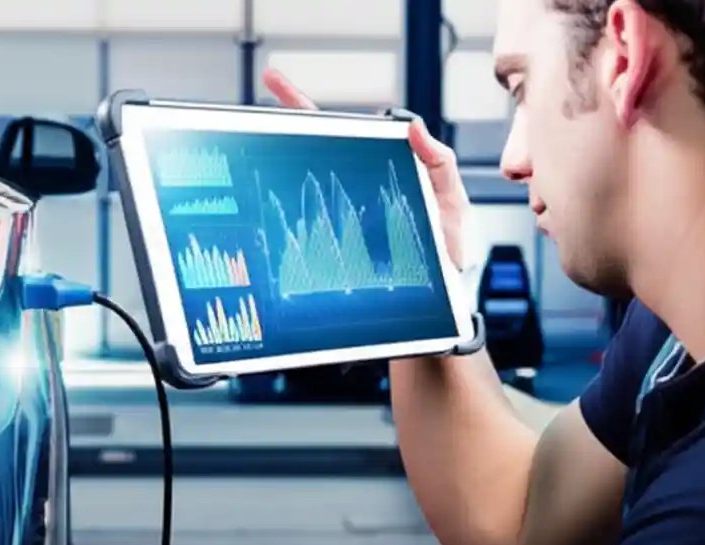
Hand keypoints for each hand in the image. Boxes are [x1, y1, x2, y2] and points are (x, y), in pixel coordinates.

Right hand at [260, 68, 472, 273]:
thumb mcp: (450, 200)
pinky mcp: (329, 255)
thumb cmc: (448, 250)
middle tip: (257, 103)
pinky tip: (264, 209)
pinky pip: (301, 235)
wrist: (444, 299)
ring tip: (254, 149)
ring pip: (297, 193)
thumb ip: (438, 162)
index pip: (335, 136)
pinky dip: (280, 224)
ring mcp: (334, 223)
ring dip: (274, 174)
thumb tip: (414, 126)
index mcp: (372, 174)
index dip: (306, 110)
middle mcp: (348, 194)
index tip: (277, 85)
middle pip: (305, 157)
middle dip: (278, 130)